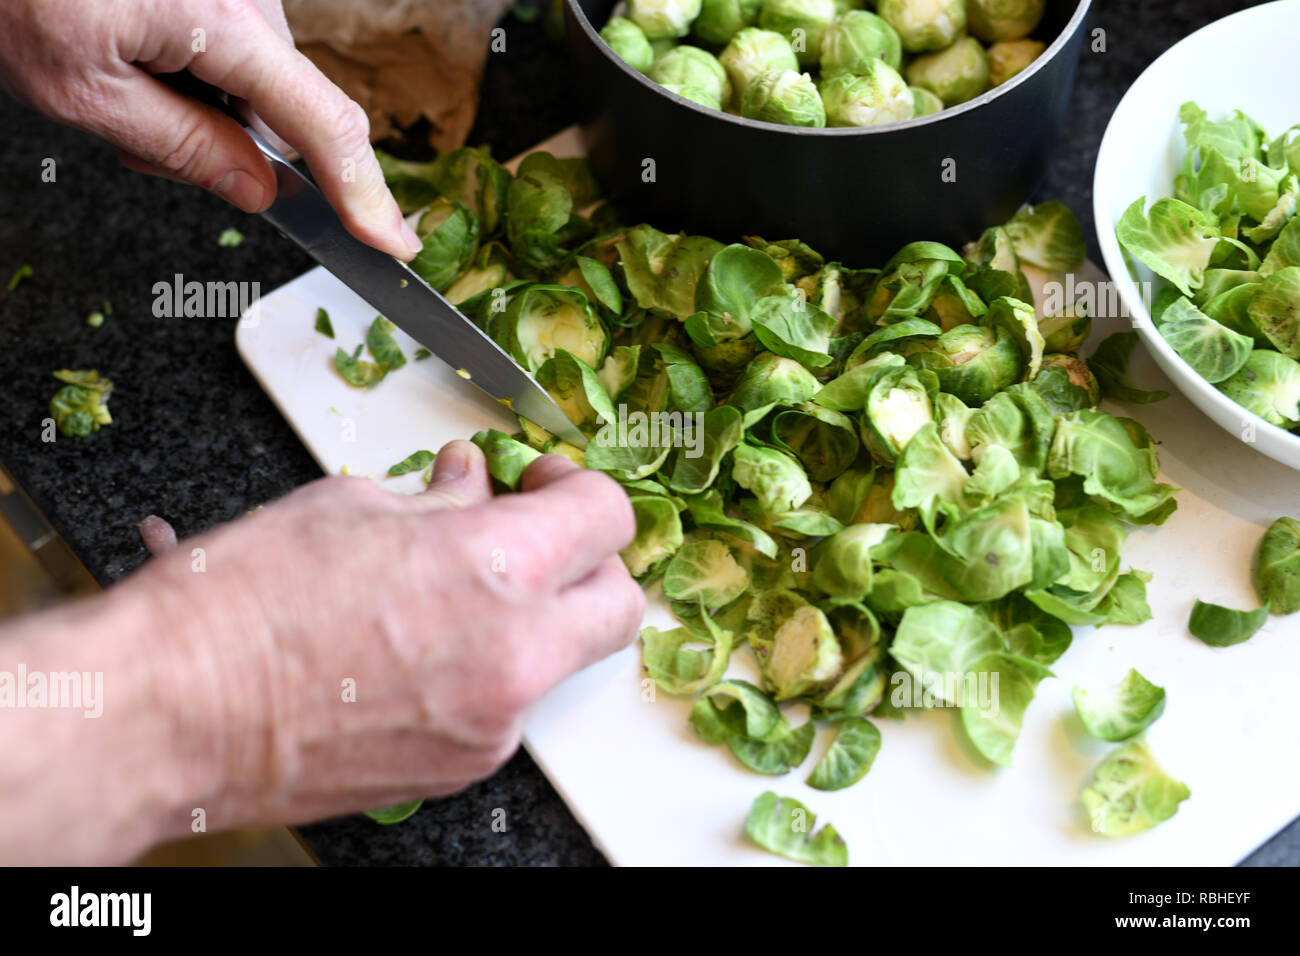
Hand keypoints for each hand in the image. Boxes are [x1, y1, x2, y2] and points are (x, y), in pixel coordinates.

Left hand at [0, 0, 419, 258]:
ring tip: (119, 91)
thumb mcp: (82, 91)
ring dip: (202, 112)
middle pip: (285, 112)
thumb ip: (183, 148)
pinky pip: (232, 51)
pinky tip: (131, 61)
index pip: (323, 125)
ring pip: (254, 87)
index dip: (364, 192)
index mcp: (223, 23)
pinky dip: (193, 76)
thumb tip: (258, 191)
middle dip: (234, 151)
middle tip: (142, 150)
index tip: (393, 242)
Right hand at [0, 442, 642, 862]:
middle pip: (620, 604)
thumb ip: (438, 499)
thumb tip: (473, 485)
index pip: (606, 517)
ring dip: (533, 618)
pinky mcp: (461, 768)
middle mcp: (513, 654)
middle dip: (590, 562)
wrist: (170, 714)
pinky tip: (421, 646)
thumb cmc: (237, 606)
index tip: (545, 484)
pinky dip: (486, 670)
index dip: (579, 487)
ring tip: (454, 591)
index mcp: (495, 569)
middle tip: (535, 537)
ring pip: (561, 660)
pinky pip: (507, 707)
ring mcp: (493, 723)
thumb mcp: (349, 508)